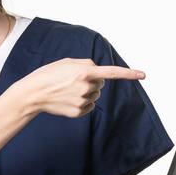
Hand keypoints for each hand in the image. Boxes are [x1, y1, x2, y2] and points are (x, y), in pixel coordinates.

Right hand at [9, 58, 145, 117]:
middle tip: (74, 80)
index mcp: (84, 72)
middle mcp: (86, 87)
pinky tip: (68, 99)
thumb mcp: (67, 62)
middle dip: (93, 80)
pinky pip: (89, 106)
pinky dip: (82, 102)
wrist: (32, 94)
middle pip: (101, 83)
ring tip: (67, 90)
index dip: (129, 73)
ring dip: (86, 91)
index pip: (112, 72)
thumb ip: (86, 64)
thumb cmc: (48, 74)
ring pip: (95, 95)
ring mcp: (82, 101)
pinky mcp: (78, 112)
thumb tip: (98, 72)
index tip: (143, 75)